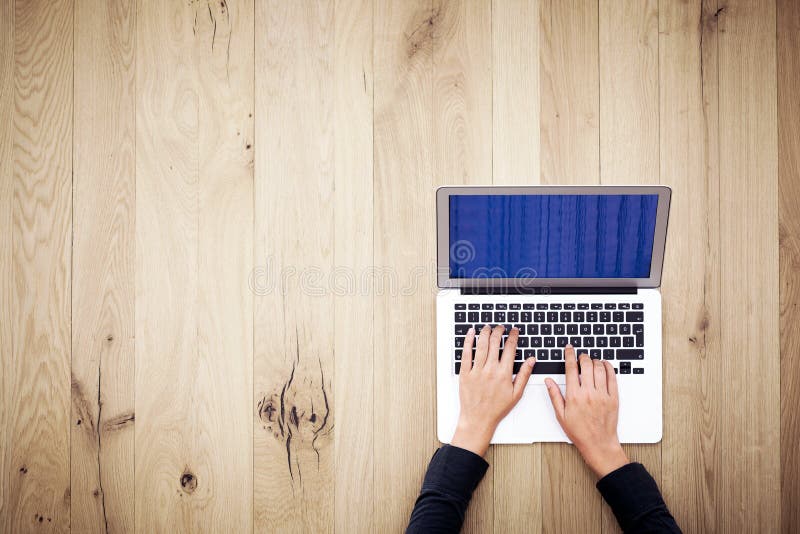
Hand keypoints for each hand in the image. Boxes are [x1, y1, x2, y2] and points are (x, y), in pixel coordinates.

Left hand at [451, 325, 535, 456]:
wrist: (478, 419)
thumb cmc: (497, 408)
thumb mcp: (516, 393)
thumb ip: (524, 374)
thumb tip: (532, 360)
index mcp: (504, 374)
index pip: (510, 348)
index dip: (513, 336)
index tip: (514, 331)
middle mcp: (490, 370)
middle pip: (495, 343)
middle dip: (499, 331)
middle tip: (501, 327)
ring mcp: (476, 371)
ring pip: (481, 345)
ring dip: (485, 333)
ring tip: (488, 327)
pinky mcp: (465, 373)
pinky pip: (466, 353)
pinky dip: (468, 341)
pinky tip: (470, 333)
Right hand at [544, 345, 628, 477]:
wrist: (598, 444)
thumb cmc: (579, 432)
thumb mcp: (561, 415)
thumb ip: (554, 395)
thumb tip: (548, 381)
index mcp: (574, 396)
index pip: (571, 368)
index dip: (569, 355)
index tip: (569, 348)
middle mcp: (589, 393)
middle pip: (586, 365)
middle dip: (583, 356)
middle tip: (581, 356)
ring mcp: (602, 395)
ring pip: (600, 369)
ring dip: (595, 361)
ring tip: (591, 361)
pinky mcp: (613, 398)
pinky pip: (613, 377)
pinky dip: (609, 368)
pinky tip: (605, 365)